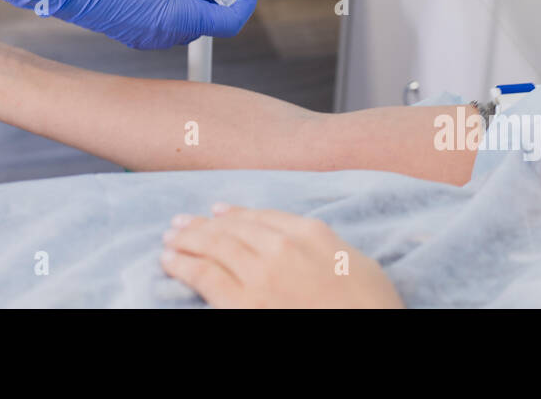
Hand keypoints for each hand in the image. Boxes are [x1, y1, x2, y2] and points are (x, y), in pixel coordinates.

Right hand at [0, 0, 258, 49]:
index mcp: (180, 19)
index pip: (228, 21)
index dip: (244, 3)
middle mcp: (167, 36)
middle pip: (209, 22)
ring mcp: (151, 39)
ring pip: (188, 23)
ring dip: (195, 1)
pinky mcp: (138, 35)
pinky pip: (167, 24)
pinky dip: (175, 7)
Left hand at [160, 204, 404, 308]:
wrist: (369, 328)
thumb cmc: (371, 304)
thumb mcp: (354, 261)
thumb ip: (324, 244)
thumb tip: (307, 240)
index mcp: (309, 232)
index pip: (261, 217)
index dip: (234, 214)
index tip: (218, 212)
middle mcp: (281, 246)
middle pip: (231, 228)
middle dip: (202, 225)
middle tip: (180, 223)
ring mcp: (260, 273)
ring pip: (213, 246)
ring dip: (187, 240)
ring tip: (170, 239)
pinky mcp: (244, 302)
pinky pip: (205, 275)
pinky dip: (182, 265)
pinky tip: (169, 260)